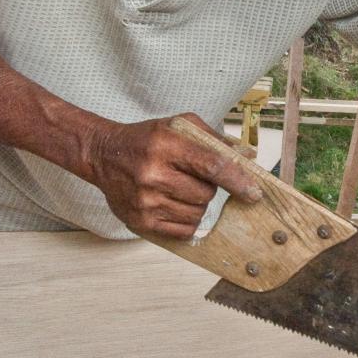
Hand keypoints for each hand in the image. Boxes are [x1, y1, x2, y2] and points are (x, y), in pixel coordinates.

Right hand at [84, 113, 262, 238]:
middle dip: (209, 188)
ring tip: (181, 190)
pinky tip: (176, 205)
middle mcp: (153, 174)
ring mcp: (145, 201)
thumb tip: (248, 155)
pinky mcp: (140, 222)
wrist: (103, 155)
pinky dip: (188, 221)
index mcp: (166, 145)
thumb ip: (214, 139)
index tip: (254, 193)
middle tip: (193, 178)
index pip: (212, 166)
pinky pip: (183, 231)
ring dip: (198, 205)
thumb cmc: (146, 139)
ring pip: (197, 214)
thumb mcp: (178, 126)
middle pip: (206, 194)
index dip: (237, 180)